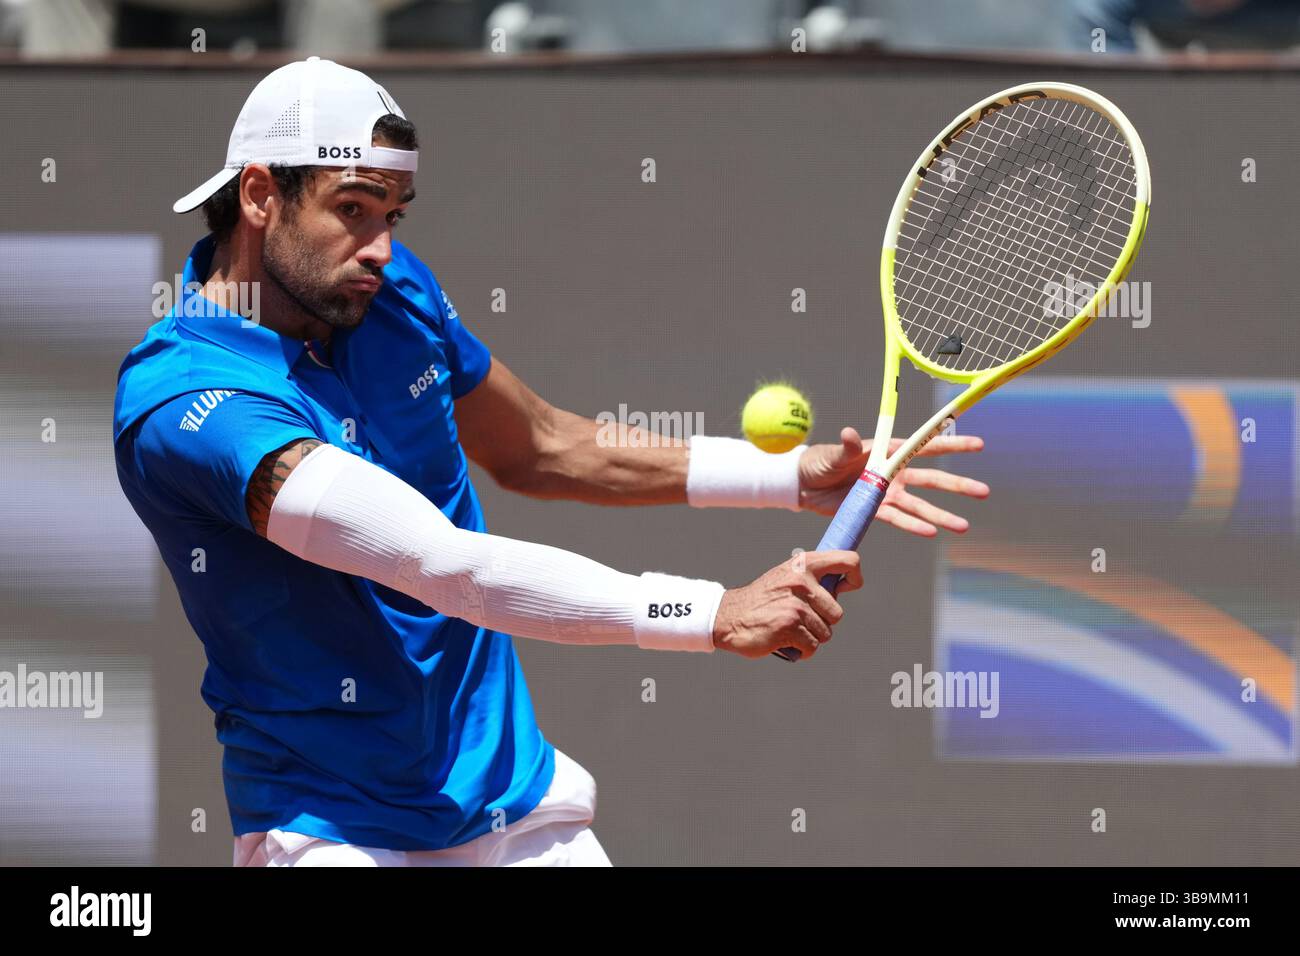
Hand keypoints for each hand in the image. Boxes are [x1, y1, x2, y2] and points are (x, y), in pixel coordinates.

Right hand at [712, 549, 861, 660]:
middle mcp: (801, 581)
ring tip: (788, 629)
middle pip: (837, 613)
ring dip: (809, 637)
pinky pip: (812, 647)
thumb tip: (845, 584)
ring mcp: (795, 605)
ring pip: (825, 633)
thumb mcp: (786, 577)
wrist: (727, 617)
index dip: (855, 577)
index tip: (846, 587)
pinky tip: (785, 642)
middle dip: (821, 622)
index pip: (848, 560)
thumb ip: (814, 579)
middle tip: (797, 618)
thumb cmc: (762, 600)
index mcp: (803, 564)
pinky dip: (802, 651)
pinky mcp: (789, 627)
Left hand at [797, 427, 988, 535]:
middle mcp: (893, 472)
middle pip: (932, 479)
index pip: (925, 446)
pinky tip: (932, 532)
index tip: (978, 444)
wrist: (803, 485)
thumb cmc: (820, 461)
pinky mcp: (875, 510)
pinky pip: (899, 519)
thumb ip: (846, 447)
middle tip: (984, 491)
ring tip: (963, 526)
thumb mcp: (833, 453)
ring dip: (942, 515)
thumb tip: (850, 434)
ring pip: (920, 505)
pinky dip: (914, 526)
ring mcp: (886, 493)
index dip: (952, 444)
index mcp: (887, 451)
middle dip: (958, 485)